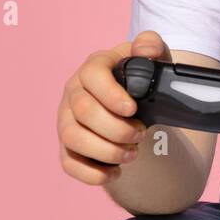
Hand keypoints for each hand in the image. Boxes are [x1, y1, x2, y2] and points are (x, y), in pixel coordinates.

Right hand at [57, 31, 170, 184]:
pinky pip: (68, 163)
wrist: (135, 102)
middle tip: (141, 135)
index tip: (133, 109)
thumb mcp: (153, 58)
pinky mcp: (68, 145)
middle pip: (83, 111)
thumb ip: (152, 46)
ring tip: (133, 154)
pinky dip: (92, 173)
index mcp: (93, 68)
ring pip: (72, 138)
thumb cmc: (142, 77)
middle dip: (115, 128)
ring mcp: (67, 120)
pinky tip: (116, 172)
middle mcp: (74, 92)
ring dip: (105, 151)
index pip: (92, 76)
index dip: (111, 95)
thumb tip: (146, 50)